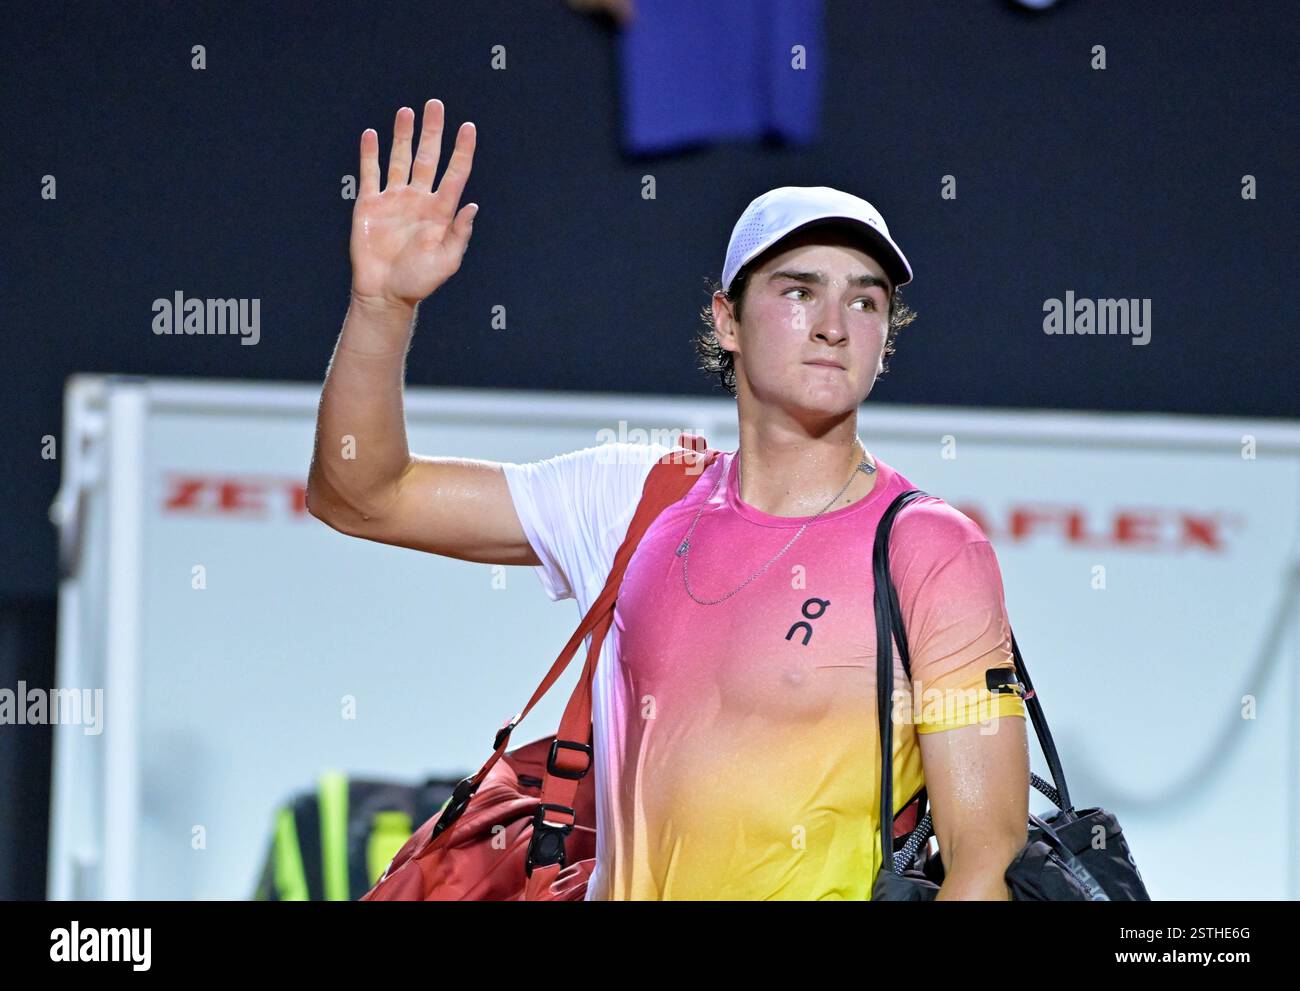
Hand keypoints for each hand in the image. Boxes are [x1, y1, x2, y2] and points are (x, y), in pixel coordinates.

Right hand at [349, 100, 477, 310]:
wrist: (385, 293)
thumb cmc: (418, 281)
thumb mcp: (446, 261)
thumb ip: (459, 233)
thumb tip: (473, 206)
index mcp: (440, 211)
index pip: (454, 174)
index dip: (462, 151)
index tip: (468, 128)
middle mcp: (418, 199)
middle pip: (427, 158)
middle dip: (432, 132)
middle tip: (435, 105)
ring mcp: (394, 200)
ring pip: (399, 159)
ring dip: (403, 135)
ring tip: (407, 111)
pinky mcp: (370, 205)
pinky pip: (370, 174)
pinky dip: (370, 154)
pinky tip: (373, 135)